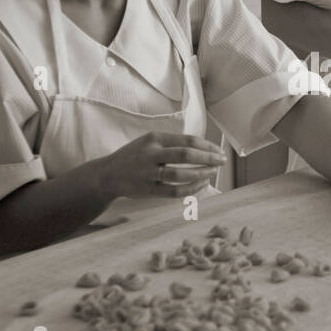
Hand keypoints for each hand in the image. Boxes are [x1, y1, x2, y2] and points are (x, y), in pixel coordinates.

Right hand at [97, 132, 226, 199]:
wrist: (109, 174)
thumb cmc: (135, 155)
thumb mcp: (150, 141)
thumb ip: (173, 143)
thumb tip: (204, 147)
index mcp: (154, 138)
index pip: (187, 140)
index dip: (207, 146)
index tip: (218, 151)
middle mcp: (151, 154)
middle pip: (185, 155)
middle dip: (208, 158)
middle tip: (221, 162)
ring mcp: (148, 173)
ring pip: (179, 175)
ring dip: (200, 174)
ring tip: (212, 173)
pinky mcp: (148, 190)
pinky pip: (173, 191)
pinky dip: (190, 189)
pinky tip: (200, 185)